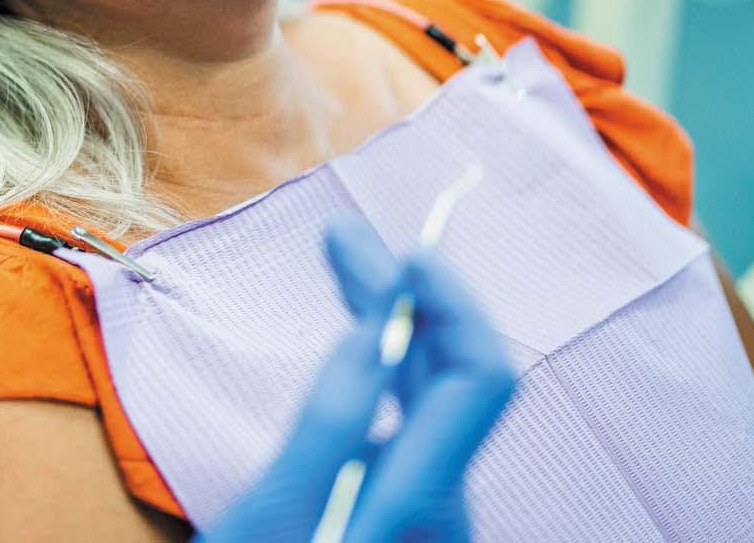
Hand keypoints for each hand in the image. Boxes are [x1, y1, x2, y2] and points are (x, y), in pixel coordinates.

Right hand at [199, 218, 515, 542]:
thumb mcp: (273, 515)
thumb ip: (330, 422)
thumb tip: (373, 330)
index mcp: (424, 503)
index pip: (480, 374)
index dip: (449, 300)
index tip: (398, 250)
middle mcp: (446, 508)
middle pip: (452, 374)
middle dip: (403, 293)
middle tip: (338, 238)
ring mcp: (428, 514)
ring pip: (431, 395)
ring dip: (392, 321)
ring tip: (341, 261)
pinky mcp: (405, 516)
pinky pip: (411, 422)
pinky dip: (384, 363)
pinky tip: (355, 337)